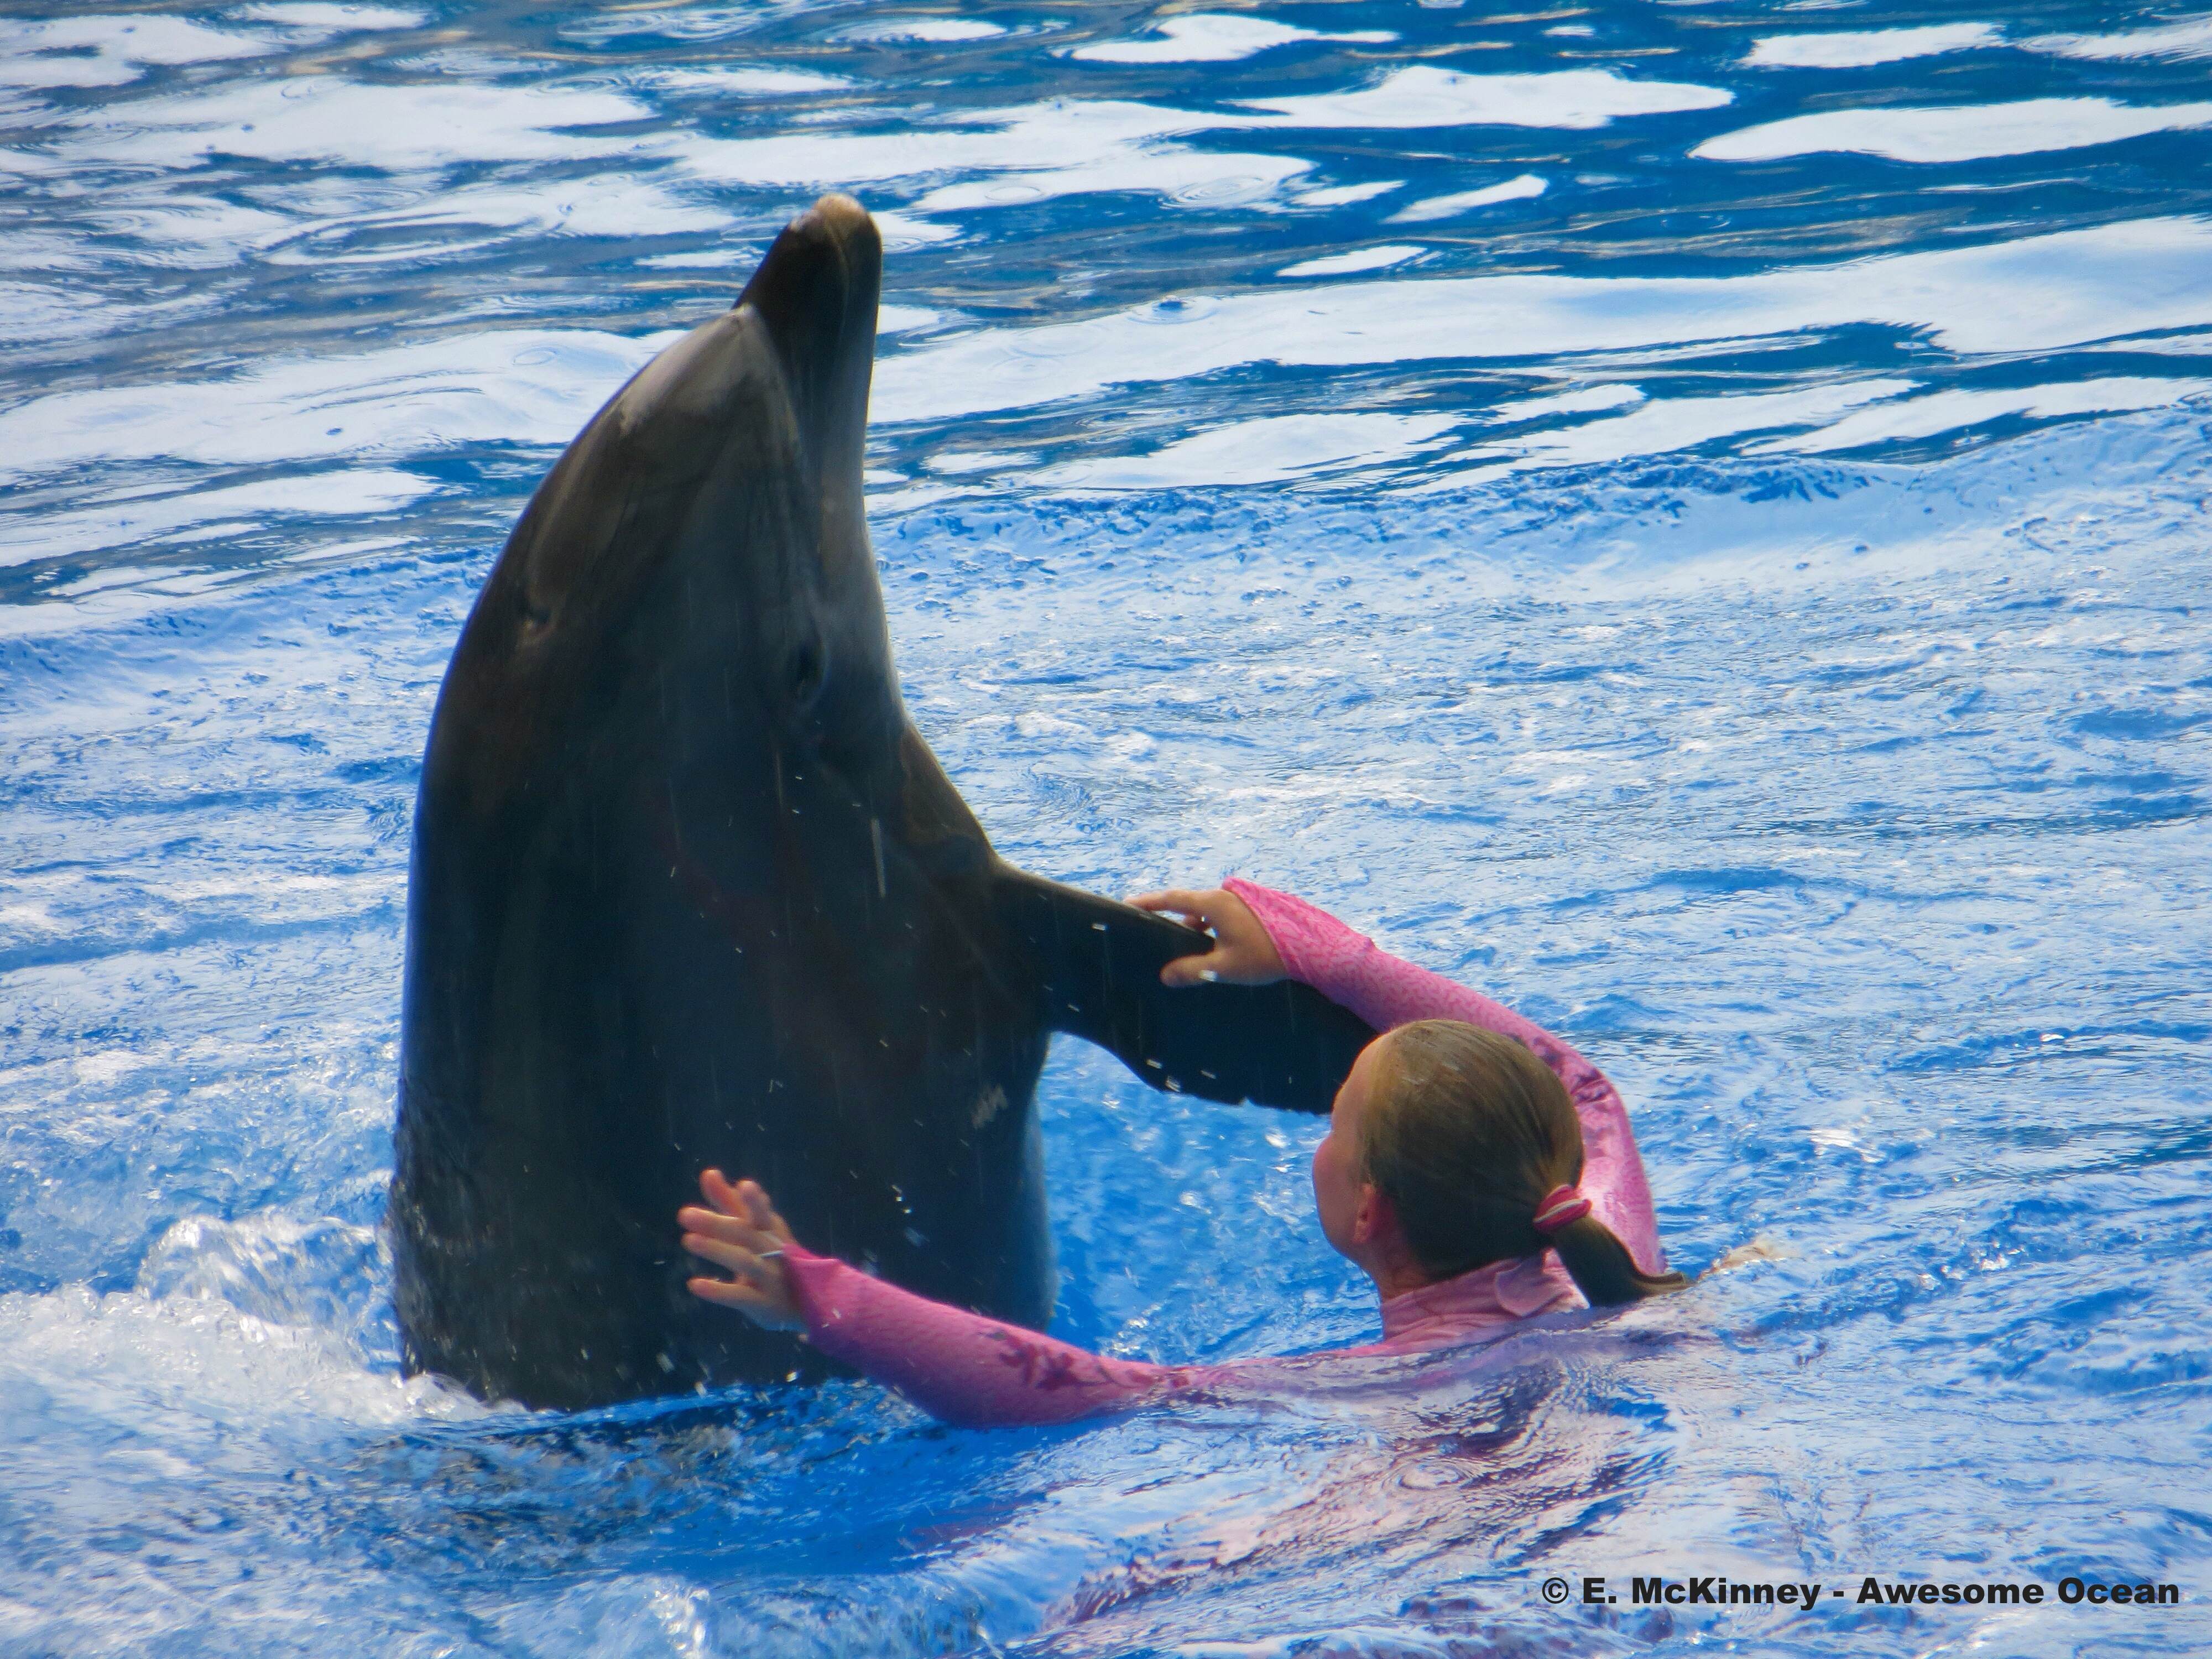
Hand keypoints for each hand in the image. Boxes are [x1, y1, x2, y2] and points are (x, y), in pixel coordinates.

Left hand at [679, 1169, 801, 1330]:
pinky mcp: (763, 1304)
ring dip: (717, 1250)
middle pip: (746, 1234)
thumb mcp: (753, 1229)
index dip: (754, 1201)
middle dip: (717, 1223)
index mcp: (771, 1230)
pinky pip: (740, 1297)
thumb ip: (729, 1202)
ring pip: (745, 1262)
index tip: (744, 1185)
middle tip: (685, 1214)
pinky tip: (694, 1284)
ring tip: (688, 1240)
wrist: (802, 1302)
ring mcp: (771, 1278)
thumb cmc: (771, 1257)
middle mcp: (774, 1251)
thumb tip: (708, 1172)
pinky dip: (718, 1291)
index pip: (761, 1212)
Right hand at [1129, 887, 1285, 987]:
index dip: (1148, 902)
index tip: (1127, 904)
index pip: (1171, 899)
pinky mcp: (1254, 910)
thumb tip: (1165, 976)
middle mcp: (1226, 896)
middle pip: (1189, 906)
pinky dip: (1214, 931)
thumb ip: (1191, 970)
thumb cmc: (1265, 956)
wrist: (1312, 949)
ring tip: (1187, 953)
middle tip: (1156, 936)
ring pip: (1209, 914)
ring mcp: (1241, 901)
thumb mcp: (1224, 967)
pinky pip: (1223, 917)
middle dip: (1172, 921)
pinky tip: (1215, 951)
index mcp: (1213, 902)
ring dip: (1197, 930)